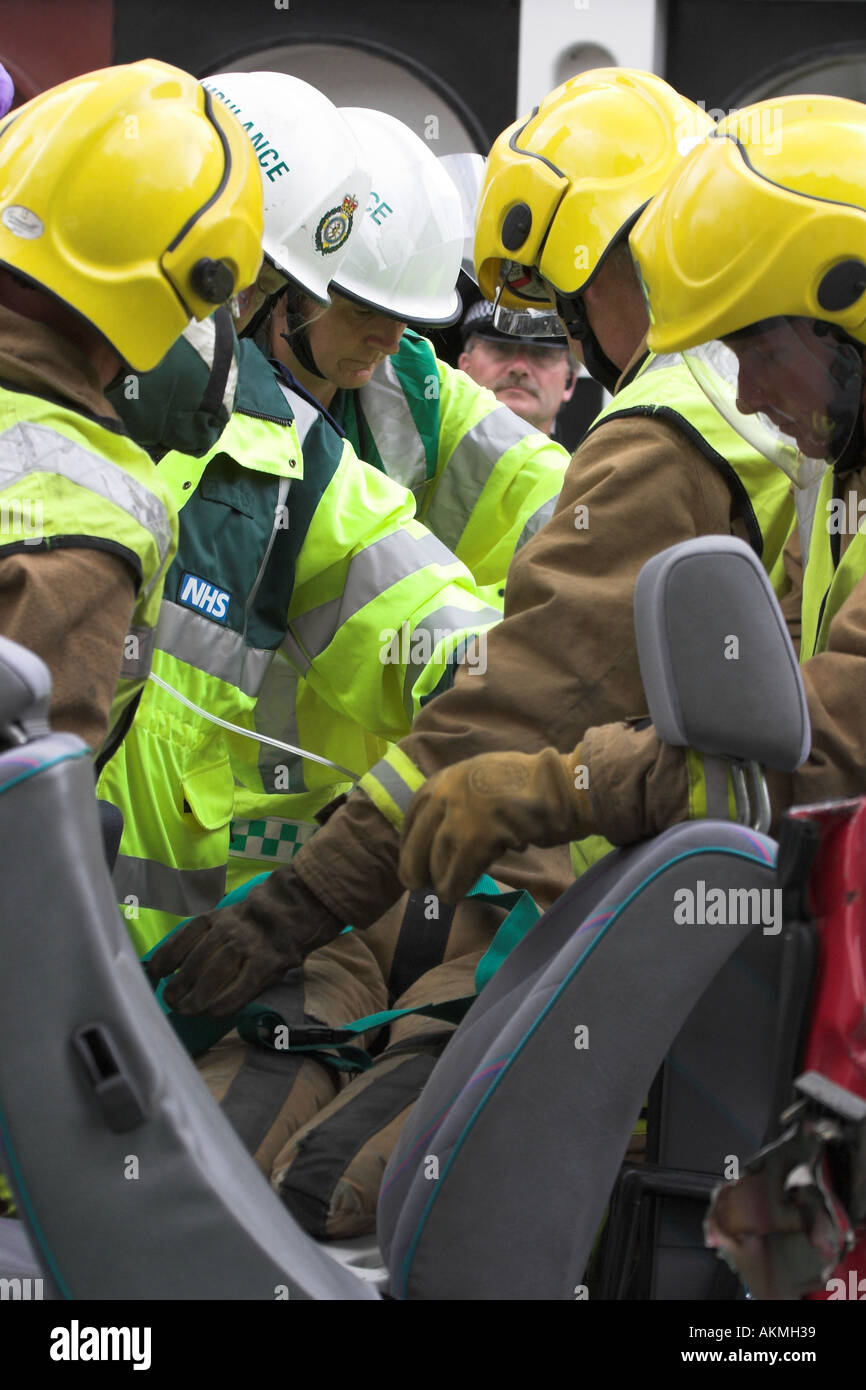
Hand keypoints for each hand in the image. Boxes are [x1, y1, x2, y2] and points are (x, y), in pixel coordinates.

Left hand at [144, 865, 342, 1016]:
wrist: (295, 909)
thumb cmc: (253, 922)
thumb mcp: (224, 919)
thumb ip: (202, 938)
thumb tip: (170, 968)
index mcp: (213, 919)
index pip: (180, 940)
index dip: (164, 960)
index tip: (154, 976)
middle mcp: (227, 931)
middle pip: (195, 962)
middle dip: (178, 986)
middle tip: (172, 1002)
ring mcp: (248, 946)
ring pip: (215, 976)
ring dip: (196, 998)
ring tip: (187, 1010)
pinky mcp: (267, 963)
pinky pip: (242, 987)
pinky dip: (225, 1003)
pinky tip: (214, 1013)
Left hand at [398, 745, 593, 903]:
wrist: (559, 788)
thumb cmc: (529, 783)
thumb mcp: (483, 776)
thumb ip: (459, 794)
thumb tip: (440, 826)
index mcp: (446, 778)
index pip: (413, 814)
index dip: (408, 840)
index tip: (409, 856)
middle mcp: (447, 794)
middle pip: (418, 841)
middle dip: (414, 867)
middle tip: (417, 885)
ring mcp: (461, 816)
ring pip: (436, 861)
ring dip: (439, 880)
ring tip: (445, 891)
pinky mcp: (477, 839)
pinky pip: (458, 874)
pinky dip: (455, 888)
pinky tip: (456, 896)